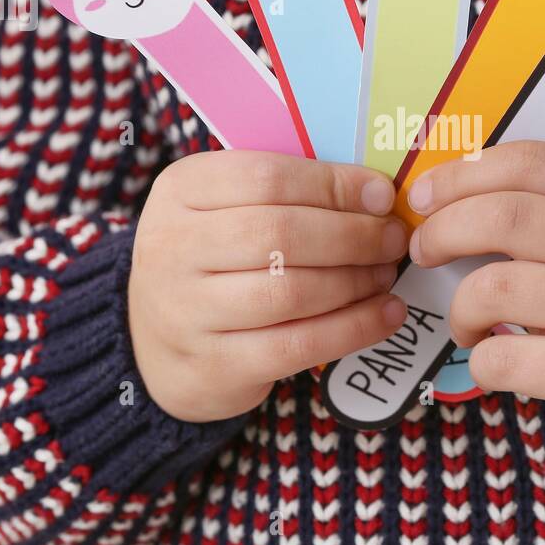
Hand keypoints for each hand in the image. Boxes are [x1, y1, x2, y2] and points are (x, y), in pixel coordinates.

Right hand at [129, 151, 408, 422]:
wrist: (151, 342)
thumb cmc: (211, 261)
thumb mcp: (226, 209)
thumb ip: (287, 193)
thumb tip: (375, 192)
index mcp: (181, 192)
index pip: (267, 178)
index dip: (334, 185)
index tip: (381, 195)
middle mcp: (174, 248)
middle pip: (281, 234)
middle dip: (353, 236)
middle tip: (393, 239)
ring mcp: (188, 311)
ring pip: (291, 292)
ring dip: (356, 281)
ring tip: (386, 274)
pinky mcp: (213, 365)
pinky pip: (298, 345)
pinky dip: (353, 328)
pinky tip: (386, 315)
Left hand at [406, 141, 544, 480]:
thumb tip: (446, 198)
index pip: (534, 164)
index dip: (464, 173)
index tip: (424, 196)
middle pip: (506, 216)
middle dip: (444, 231)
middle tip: (423, 253)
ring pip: (494, 286)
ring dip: (460, 308)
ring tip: (466, 324)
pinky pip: (502, 355)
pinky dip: (479, 360)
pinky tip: (492, 363)